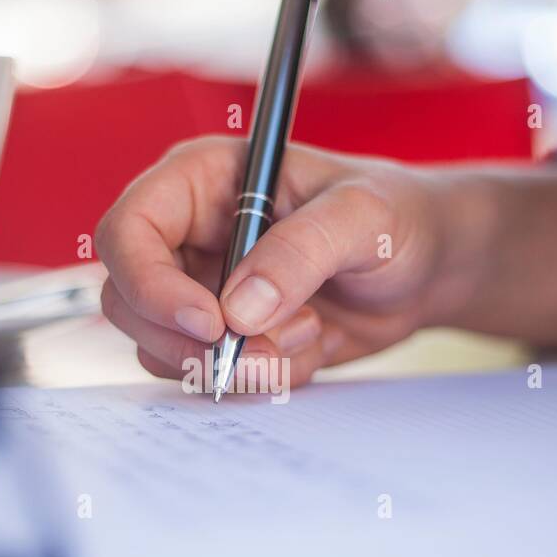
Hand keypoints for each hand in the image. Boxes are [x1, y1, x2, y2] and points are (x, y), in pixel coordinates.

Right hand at [95, 135, 492, 387]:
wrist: (428, 270)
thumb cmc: (399, 216)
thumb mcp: (363, 217)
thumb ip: (301, 252)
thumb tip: (238, 308)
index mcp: (201, 182)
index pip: (128, 232)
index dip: (151, 284)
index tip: (212, 324)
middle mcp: (187, 236)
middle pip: (129, 302)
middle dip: (192, 341)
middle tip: (263, 348)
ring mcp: (201, 290)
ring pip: (166, 350)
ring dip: (239, 360)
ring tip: (307, 331)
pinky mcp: (225, 336)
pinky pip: (211, 375)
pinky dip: (262, 375)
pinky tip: (309, 344)